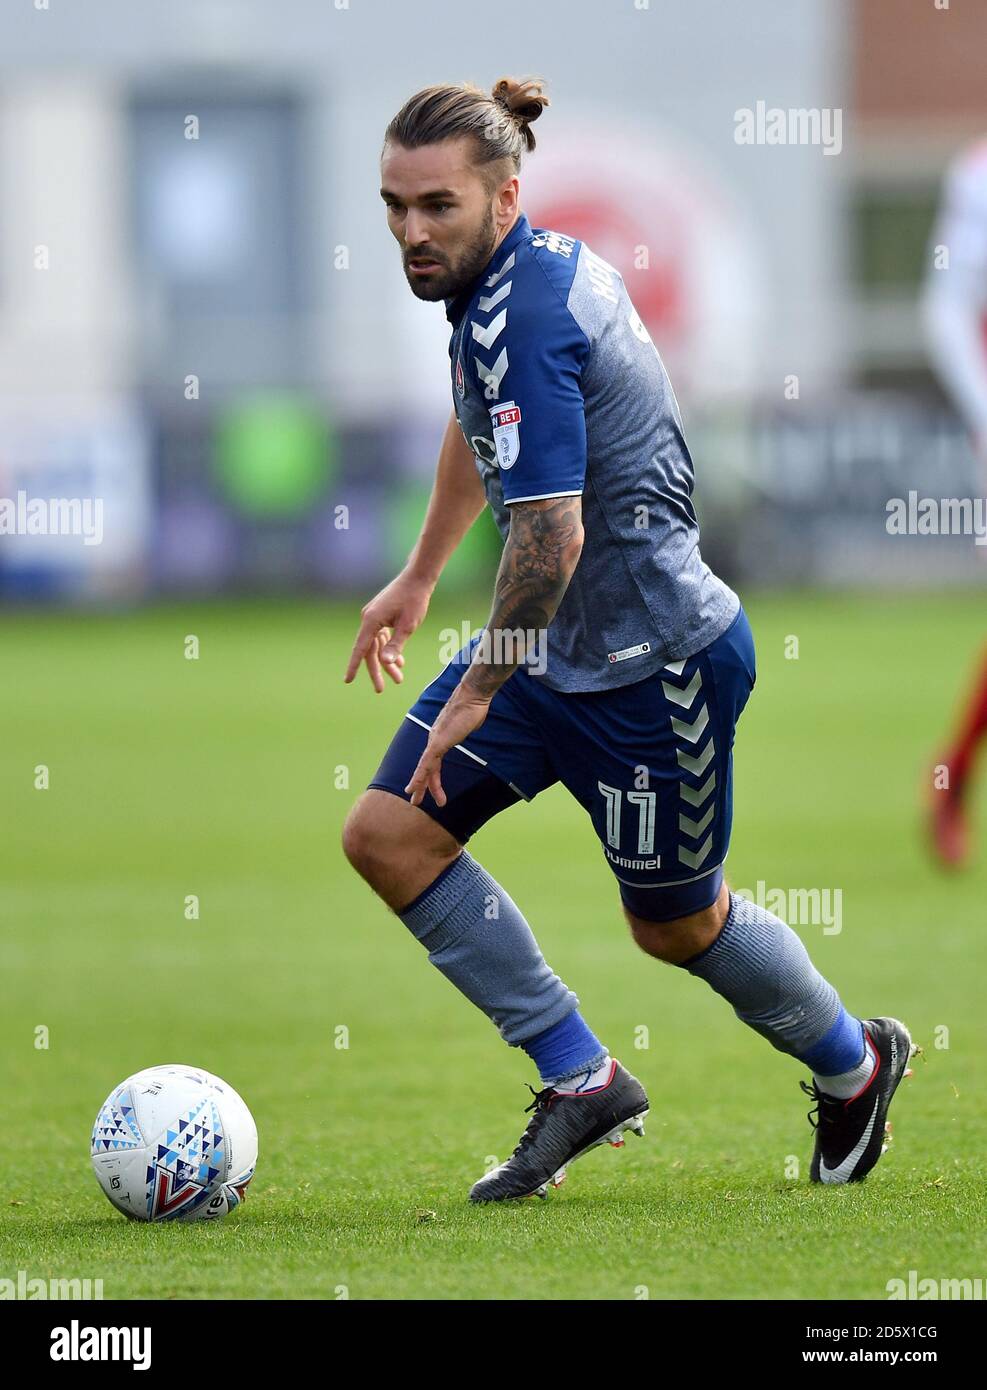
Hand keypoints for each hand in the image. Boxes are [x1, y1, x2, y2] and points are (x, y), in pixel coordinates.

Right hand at [344, 570, 431, 692]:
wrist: (418, 578)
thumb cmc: (414, 600)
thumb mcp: (408, 626)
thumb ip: (395, 645)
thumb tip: (384, 663)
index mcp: (371, 621)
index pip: (360, 649)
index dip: (354, 666)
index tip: (348, 680)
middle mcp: (369, 619)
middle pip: (369, 650)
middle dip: (377, 670)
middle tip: (380, 690)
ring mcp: (374, 617)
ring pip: (378, 645)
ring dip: (387, 662)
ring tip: (398, 679)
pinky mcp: (381, 615)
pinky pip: (382, 637)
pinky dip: (390, 649)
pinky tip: (400, 662)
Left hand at [404, 685, 490, 806]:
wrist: (473, 697)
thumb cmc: (473, 708)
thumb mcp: (469, 724)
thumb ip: (465, 729)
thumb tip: (470, 727)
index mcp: (441, 736)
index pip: (434, 760)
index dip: (431, 775)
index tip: (432, 786)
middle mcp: (434, 739)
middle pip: (426, 767)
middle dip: (421, 785)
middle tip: (414, 800)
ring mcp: (434, 741)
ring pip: (424, 769)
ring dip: (420, 787)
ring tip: (416, 802)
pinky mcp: (437, 743)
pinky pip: (426, 765)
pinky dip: (419, 777)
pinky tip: (413, 788)